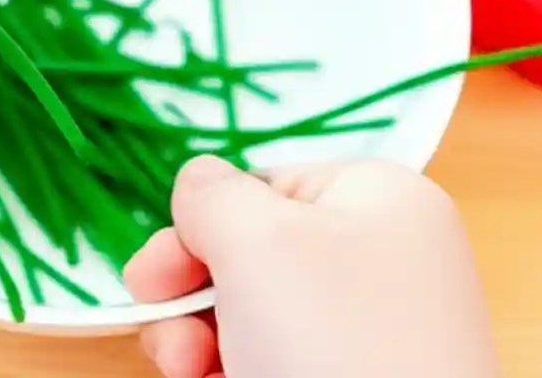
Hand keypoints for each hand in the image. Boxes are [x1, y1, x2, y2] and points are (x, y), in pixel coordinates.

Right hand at [124, 155, 499, 377]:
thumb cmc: (334, 342)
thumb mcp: (256, 237)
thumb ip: (211, 194)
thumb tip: (198, 183)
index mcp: (379, 198)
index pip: (263, 185)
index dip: (201, 226)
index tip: (159, 275)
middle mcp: (382, 259)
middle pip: (249, 254)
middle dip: (191, 295)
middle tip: (169, 336)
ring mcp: (373, 331)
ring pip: (252, 316)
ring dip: (200, 342)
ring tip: (192, 372)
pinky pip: (275, 361)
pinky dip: (233, 372)